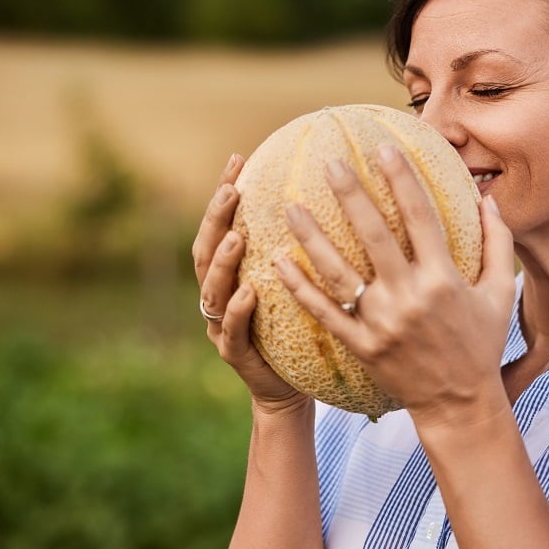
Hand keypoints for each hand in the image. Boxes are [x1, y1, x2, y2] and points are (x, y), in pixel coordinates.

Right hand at [193, 154, 307, 414]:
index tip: (237, 158)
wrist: (293, 390)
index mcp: (234, 273)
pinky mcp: (235, 356)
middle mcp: (220, 296)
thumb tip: (342, 191)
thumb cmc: (303, 327)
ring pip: (212, 289)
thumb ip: (307, 244)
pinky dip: (238, 310)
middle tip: (230, 190)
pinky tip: (249, 292)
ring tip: (237, 236)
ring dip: (223, 260)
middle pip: (205, 250)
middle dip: (215, 218)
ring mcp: (222, 326)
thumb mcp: (302, 281)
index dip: (224, 191)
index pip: (223, 224)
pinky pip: (232, 331)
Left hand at [274, 145, 516, 428]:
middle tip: (330, 163)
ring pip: (340, 272)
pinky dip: (299, 288)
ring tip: (289, 206)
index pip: (421, 217)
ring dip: (311, 238)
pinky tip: (278, 261)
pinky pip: (325, 312)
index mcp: (444, 279)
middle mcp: (410, 297)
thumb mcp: (501, 293)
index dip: (402, 180)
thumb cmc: (480, 343)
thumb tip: (488, 198)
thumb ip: (498, 243)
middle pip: (374, 236)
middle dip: (351, 195)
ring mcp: (382, 323)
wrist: (458, 405)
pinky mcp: (361, 345)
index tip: (384, 148)